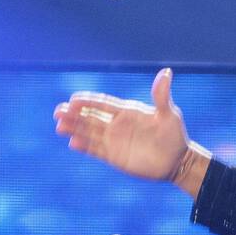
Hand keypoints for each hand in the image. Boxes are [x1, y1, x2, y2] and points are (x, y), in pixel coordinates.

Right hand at [54, 68, 193, 181]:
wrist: (177, 161)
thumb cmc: (174, 135)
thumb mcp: (169, 115)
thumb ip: (162, 96)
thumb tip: (166, 72)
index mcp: (126, 111)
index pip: (102, 103)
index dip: (87, 101)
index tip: (73, 100)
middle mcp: (116, 124)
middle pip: (90, 117)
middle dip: (73, 114)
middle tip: (58, 112)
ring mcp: (114, 141)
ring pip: (89, 132)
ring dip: (74, 128)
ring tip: (59, 126)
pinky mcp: (114, 156)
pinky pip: (95, 150)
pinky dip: (84, 147)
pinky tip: (72, 143)